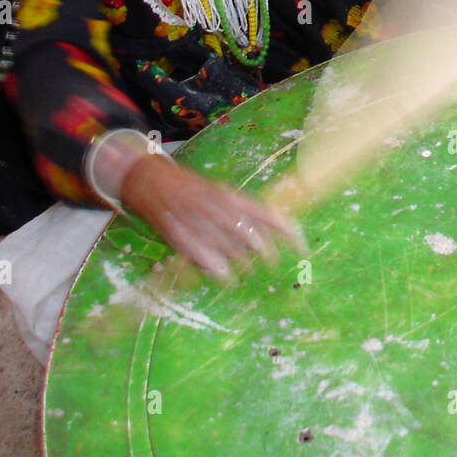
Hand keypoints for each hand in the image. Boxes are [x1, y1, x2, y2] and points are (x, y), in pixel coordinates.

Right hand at [120, 153, 304, 277]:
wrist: (153, 183)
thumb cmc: (194, 191)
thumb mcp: (223, 194)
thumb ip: (248, 212)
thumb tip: (277, 230)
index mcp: (230, 196)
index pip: (266, 214)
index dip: (286, 232)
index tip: (303, 247)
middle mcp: (217, 208)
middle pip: (251, 239)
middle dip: (262, 250)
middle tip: (268, 258)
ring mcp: (199, 223)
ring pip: (231, 252)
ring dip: (238, 259)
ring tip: (236, 259)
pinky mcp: (181, 238)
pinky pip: (206, 260)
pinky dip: (217, 269)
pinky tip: (222, 273)